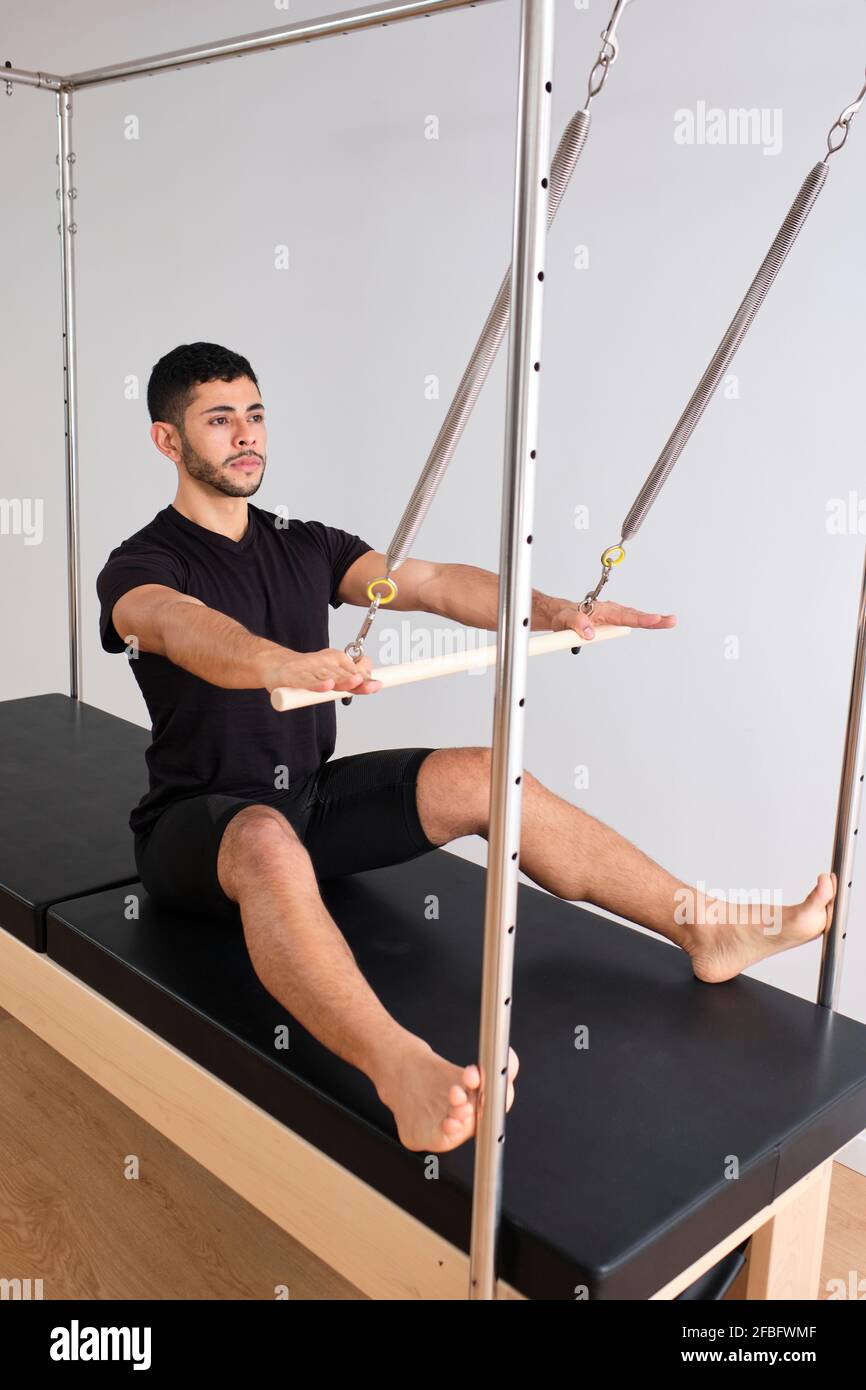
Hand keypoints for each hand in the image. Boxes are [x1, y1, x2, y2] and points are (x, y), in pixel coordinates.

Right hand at [264, 647, 381, 696]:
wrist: (275, 665)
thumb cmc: (306, 671)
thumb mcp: (329, 673)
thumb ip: (348, 679)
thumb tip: (371, 681)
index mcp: (335, 661)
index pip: (355, 669)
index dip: (366, 678)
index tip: (376, 684)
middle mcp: (324, 663)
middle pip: (345, 673)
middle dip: (358, 680)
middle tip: (371, 684)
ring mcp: (309, 669)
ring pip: (329, 676)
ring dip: (343, 680)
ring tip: (356, 681)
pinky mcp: (293, 677)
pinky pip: (308, 682)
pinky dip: (317, 684)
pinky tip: (327, 685)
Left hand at [551, 600, 676, 641]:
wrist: (561, 614)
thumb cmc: (563, 616)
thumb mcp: (564, 620)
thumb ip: (575, 623)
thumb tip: (590, 634)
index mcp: (602, 610)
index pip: (623, 616)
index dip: (639, 619)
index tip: (653, 619)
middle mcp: (611, 611)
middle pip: (635, 615)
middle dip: (653, 619)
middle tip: (672, 621)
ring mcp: (613, 616)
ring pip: (634, 617)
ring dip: (652, 620)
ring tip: (668, 621)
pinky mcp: (613, 622)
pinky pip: (630, 621)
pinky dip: (644, 621)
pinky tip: (656, 622)